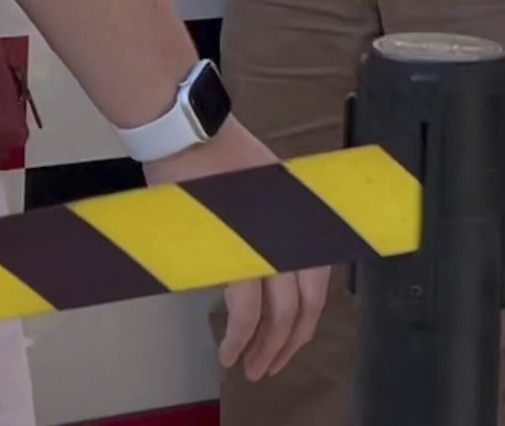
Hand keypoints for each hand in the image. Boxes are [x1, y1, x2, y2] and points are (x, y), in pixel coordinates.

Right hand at [145, 120, 329, 379]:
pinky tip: (231, 353)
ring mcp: (268, 240)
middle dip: (291, 341)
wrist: (187, 136)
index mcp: (300, 215)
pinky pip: (246, 308)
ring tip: (253, 368)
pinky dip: (241, 338)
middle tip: (272, 365)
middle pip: (306, 302)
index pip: (317, 278)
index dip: (308, 315)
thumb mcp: (258, 187)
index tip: (292, 337)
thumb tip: (264, 266)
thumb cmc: (213, 155)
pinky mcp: (238, 250)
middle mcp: (293, 230)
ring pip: (282, 312)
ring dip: (268, 347)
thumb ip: (268, 224)